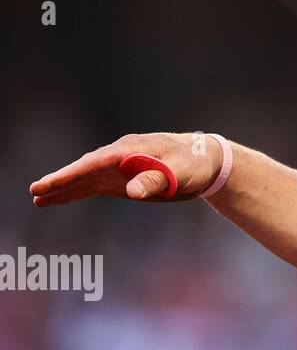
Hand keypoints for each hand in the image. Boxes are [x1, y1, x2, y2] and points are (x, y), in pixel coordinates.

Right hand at [29, 132, 223, 206]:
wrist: (207, 161)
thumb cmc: (194, 164)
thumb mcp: (179, 173)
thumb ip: (156, 179)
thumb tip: (132, 191)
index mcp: (130, 150)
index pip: (94, 163)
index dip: (70, 174)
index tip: (48, 182)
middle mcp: (120, 155)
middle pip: (84, 168)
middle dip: (60, 180)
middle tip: (35, 191)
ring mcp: (119, 166)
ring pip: (85, 177)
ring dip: (63, 188)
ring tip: (38, 198)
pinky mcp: (123, 178)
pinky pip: (94, 185)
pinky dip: (75, 192)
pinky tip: (57, 199)